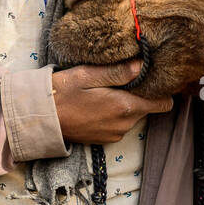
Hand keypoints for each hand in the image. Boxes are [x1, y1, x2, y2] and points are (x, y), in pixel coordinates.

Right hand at [51, 61, 174, 143]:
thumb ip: (117, 72)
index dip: (161, 90)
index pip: (163, 103)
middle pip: (147, 107)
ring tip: (106, 90)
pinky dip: (115, 114)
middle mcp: (124, 125)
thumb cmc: (62, 92)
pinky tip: (98, 103)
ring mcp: (115, 134)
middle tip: (121, 79)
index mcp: (124, 107)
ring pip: (133, 115)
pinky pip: (120, 124)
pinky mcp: (105, 139)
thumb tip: (142, 65)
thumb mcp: (88, 75)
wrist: (40, 119)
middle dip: (139, 94)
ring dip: (125, 104)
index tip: (151, 78)